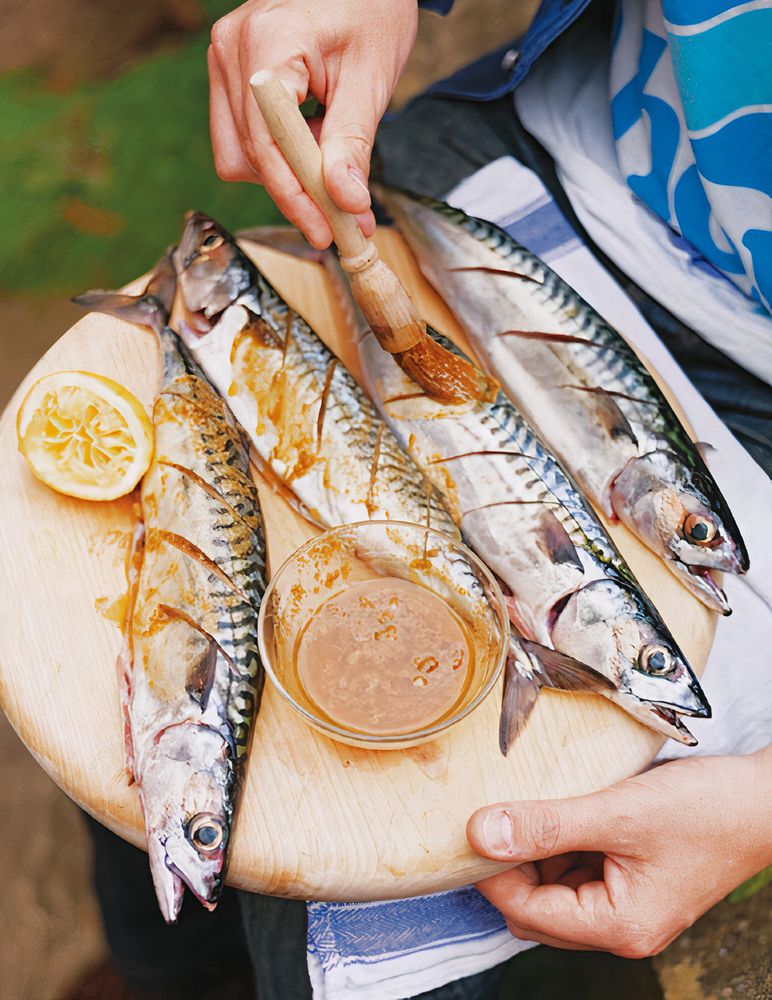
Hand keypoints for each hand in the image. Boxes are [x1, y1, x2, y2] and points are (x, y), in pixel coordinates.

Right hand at [208, 0, 417, 247]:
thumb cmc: (371, 12)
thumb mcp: (371, 81)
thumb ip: (352, 145)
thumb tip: (345, 202)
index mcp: (267, 42)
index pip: (266, 143)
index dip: (294, 196)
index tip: (324, 231)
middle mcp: (232, 49)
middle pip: (247, 155)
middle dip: (295, 193)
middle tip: (341, 217)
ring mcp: (226, 60)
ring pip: (238, 154)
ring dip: (286, 174)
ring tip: (331, 157)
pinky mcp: (231, 74)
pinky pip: (243, 138)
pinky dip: (280, 156)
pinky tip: (313, 140)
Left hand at [466, 748, 771, 957]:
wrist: (762, 801)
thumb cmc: (706, 811)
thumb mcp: (617, 812)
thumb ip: (547, 824)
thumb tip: (480, 834)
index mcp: (617, 926)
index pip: (525, 910)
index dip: (490, 872)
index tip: (466, 829)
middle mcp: (620, 927)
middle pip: (535, 908)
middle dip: (510, 865)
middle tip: (493, 813)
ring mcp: (627, 907)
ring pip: (553, 889)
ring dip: (534, 853)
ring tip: (529, 805)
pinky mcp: (631, 883)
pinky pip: (577, 872)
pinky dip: (559, 845)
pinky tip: (560, 810)